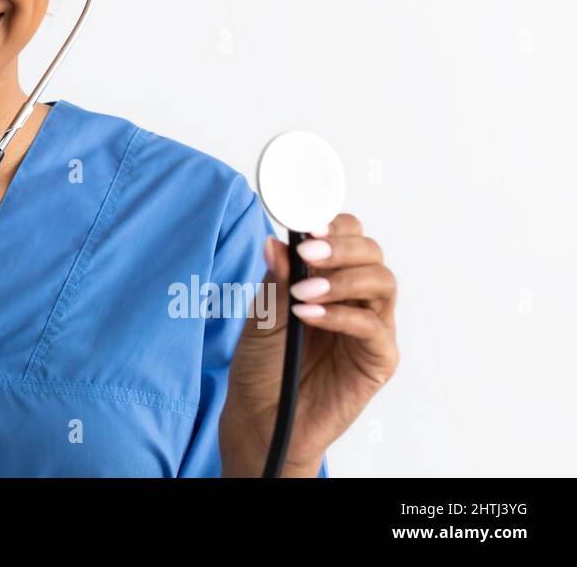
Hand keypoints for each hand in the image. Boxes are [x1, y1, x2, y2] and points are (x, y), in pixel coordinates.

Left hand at [219, 212, 398, 475]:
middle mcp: (357, 299)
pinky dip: (342, 316)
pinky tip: (309, 316)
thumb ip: (276, 281)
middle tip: (307, 254)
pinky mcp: (378, 361)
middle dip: (341, 247)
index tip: (307, 226)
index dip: (334, 226)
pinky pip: (374, 328)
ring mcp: (371, 329)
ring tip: (303, 292)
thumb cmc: (263, 366)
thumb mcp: (262, 315)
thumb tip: (275, 243)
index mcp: (330, 279)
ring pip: (382, 282)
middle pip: (372, 253)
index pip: (349, 236)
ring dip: (343, 279)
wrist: (261, 418)